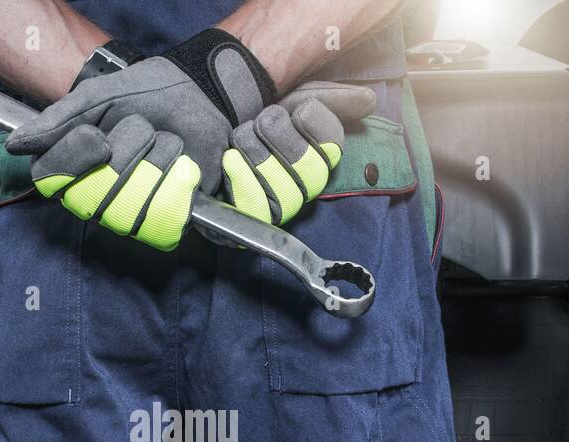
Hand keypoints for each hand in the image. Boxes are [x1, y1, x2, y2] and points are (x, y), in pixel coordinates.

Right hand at [5, 29, 274, 250]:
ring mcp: (130, 213)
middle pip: (92, 198)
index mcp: (70, 166)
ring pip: (127, 211)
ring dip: (154, 163)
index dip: (73, 161)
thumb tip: (14, 144)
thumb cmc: (148, 94)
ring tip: (167, 141)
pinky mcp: (165, 222)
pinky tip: (183, 167)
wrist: (203, 97)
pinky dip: (176, 185)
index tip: (98, 135)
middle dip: (126, 150)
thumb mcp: (98, 96)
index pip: (47, 181)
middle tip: (144, 126)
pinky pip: (159, 222)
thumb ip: (57, 120)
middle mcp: (94, 196)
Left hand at [223, 81, 375, 225]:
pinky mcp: (245, 219)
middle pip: (312, 176)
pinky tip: (231, 159)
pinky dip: (245, 182)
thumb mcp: (290, 94)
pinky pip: (259, 214)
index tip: (299, 109)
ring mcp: (275, 208)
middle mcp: (299, 187)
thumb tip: (368, 101)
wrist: (200, 115)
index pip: (334, 152)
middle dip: (283, 139)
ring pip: (287, 197)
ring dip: (260, 156)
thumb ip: (330, 97)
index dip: (318, 128)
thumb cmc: (246, 107)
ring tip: (241, 136)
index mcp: (315, 157)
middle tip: (261, 119)